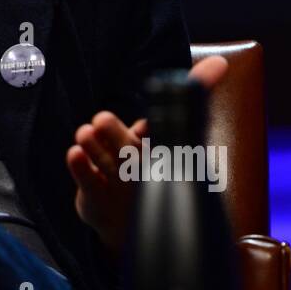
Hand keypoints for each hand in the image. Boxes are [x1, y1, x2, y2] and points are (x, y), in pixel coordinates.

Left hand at [65, 55, 228, 256]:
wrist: (131, 226)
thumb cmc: (152, 168)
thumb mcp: (171, 135)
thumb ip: (186, 99)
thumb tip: (216, 63)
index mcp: (168, 156)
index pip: (174, 136)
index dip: (168, 127)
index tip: (152, 120)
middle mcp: (144, 173)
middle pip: (132, 155)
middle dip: (117, 137)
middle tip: (101, 119)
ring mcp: (120, 188)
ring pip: (108, 166)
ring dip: (95, 148)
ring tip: (84, 132)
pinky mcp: (96, 199)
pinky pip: (88, 184)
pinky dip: (81, 169)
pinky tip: (74, 153)